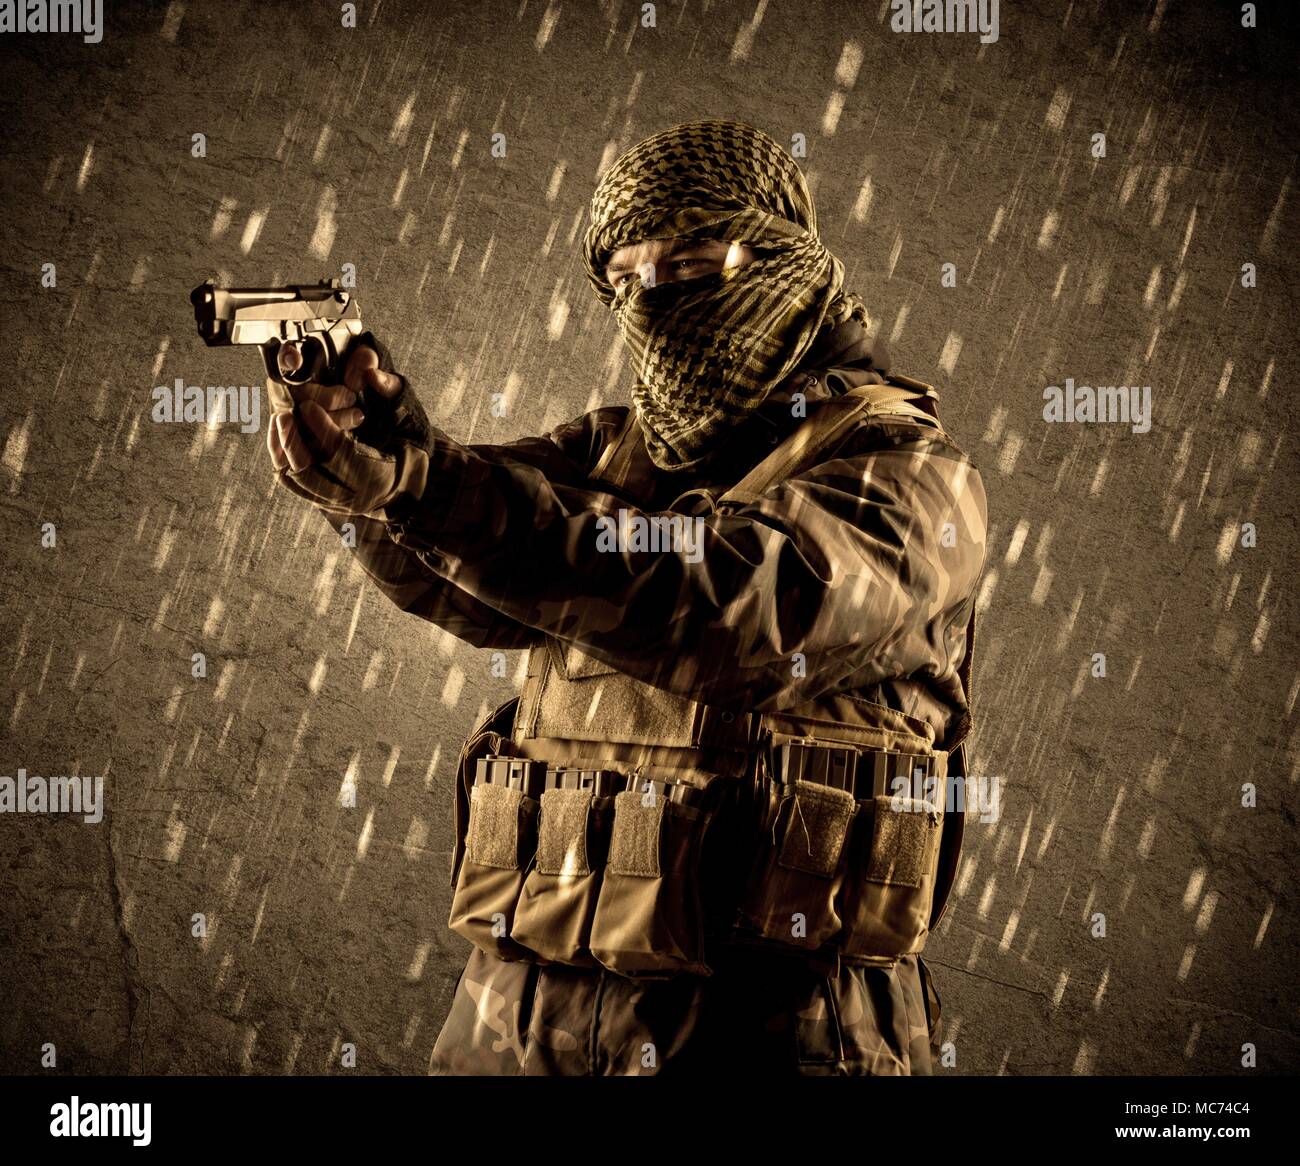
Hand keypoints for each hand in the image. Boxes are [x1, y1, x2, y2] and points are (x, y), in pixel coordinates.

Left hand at [266, 342, 426, 516]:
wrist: (405, 482)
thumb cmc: (406, 443)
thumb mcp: (407, 416)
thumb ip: (391, 392)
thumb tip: (370, 374)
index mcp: (381, 477)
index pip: (345, 457)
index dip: (324, 429)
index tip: (308, 405)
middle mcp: (355, 497)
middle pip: (314, 476)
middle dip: (295, 443)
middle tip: (285, 414)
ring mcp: (335, 503)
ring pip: (299, 481)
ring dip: (285, 449)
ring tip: (280, 420)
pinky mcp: (320, 499)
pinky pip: (294, 483)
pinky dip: (284, 458)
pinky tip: (280, 433)